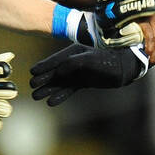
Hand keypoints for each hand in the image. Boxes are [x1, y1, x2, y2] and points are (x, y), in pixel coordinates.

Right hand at [29, 44, 144, 106]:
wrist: (124, 68)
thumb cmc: (108, 60)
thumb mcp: (90, 60)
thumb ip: (73, 63)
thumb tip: (57, 73)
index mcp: (74, 52)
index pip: (56, 59)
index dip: (44, 66)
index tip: (31, 72)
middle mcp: (74, 62)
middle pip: (55, 71)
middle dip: (43, 79)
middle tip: (31, 86)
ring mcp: (79, 72)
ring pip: (60, 82)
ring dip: (49, 89)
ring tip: (36, 96)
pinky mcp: (84, 82)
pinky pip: (69, 89)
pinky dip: (61, 95)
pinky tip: (51, 102)